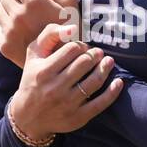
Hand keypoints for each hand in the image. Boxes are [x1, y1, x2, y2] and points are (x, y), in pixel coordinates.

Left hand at [0, 0, 81, 68]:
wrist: (66, 64)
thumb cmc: (72, 31)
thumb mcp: (69, 5)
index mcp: (35, 2)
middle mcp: (19, 15)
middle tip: (25, 4)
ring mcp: (10, 32)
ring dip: (6, 10)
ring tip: (20, 18)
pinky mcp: (5, 46)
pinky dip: (5, 28)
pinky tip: (19, 33)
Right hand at [10, 22, 123, 138]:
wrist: (28, 118)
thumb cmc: (32, 80)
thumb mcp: (33, 55)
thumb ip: (49, 35)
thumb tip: (72, 28)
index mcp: (43, 71)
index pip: (72, 49)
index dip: (81, 45)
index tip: (82, 48)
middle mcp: (55, 88)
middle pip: (85, 63)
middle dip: (95, 54)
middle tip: (98, 53)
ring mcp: (67, 104)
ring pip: (94, 81)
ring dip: (105, 68)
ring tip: (108, 61)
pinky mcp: (78, 118)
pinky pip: (100, 103)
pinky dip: (112, 91)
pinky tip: (118, 82)